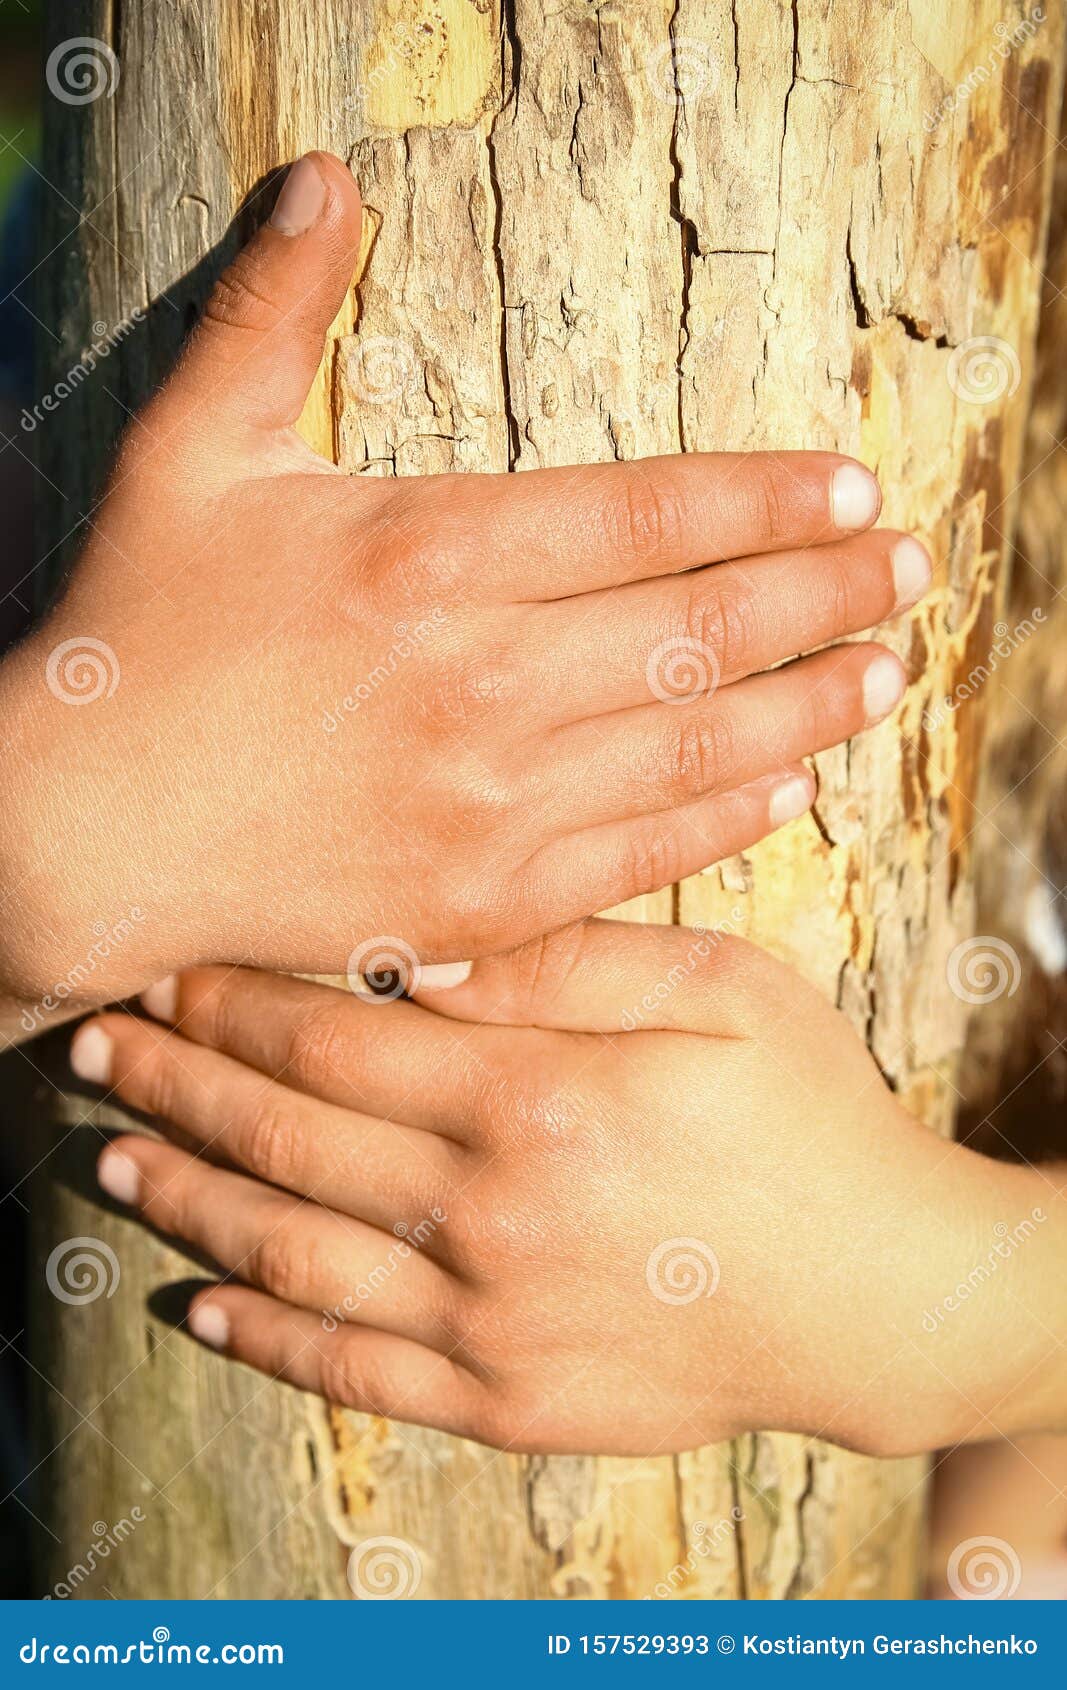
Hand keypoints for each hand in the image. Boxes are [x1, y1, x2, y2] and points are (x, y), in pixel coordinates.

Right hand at [2, 150, 926, 1028]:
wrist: (78, 829)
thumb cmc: (135, 634)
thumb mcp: (185, 453)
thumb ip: (268, 315)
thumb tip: (321, 179)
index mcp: (427, 552)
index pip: (651, 513)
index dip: (770, 497)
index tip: (854, 487)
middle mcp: (483, 677)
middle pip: (704, 628)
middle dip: (827, 593)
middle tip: (911, 573)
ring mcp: (490, 799)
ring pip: (695, 742)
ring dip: (808, 705)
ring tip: (883, 671)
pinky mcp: (481, 896)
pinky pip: (639, 851)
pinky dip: (727, 817)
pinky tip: (790, 788)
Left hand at [75, 925, 1065, 1457]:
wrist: (885, 1299)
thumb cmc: (811, 1118)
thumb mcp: (721, 992)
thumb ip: (567, 964)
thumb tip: (417, 950)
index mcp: (539, 1096)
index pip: (333, 1037)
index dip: (232, 1001)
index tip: (169, 968)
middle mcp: (491, 1215)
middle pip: (287, 1137)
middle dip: (176, 1083)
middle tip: (98, 1043)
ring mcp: (490, 1322)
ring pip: (290, 1254)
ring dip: (191, 1197)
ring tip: (115, 1156)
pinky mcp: (505, 1400)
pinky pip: (352, 1373)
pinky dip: (263, 1338)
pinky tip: (201, 1302)